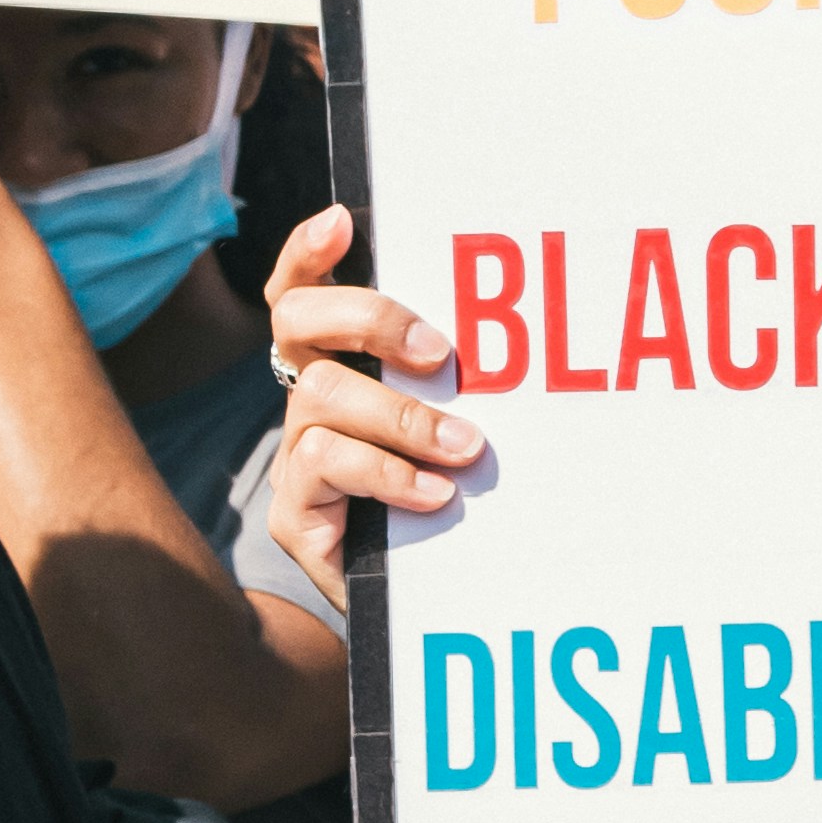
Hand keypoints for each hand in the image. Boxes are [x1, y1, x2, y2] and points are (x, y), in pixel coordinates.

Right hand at [258, 207, 484, 587]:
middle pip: (299, 321)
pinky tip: (436, 495)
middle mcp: (305, 399)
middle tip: (442, 353)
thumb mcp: (459, 421)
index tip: (341, 220)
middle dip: (372, 319)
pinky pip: (324, 464)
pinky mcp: (293, 515)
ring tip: (466, 447)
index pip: (302, 290)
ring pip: (322, 395)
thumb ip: (462, 377)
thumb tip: (528, 326)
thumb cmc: (453, 488)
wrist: (425, 601)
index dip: (308, 251)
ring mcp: (292, 456)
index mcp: (339, 364)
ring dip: (404, 415)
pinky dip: (388, 473)